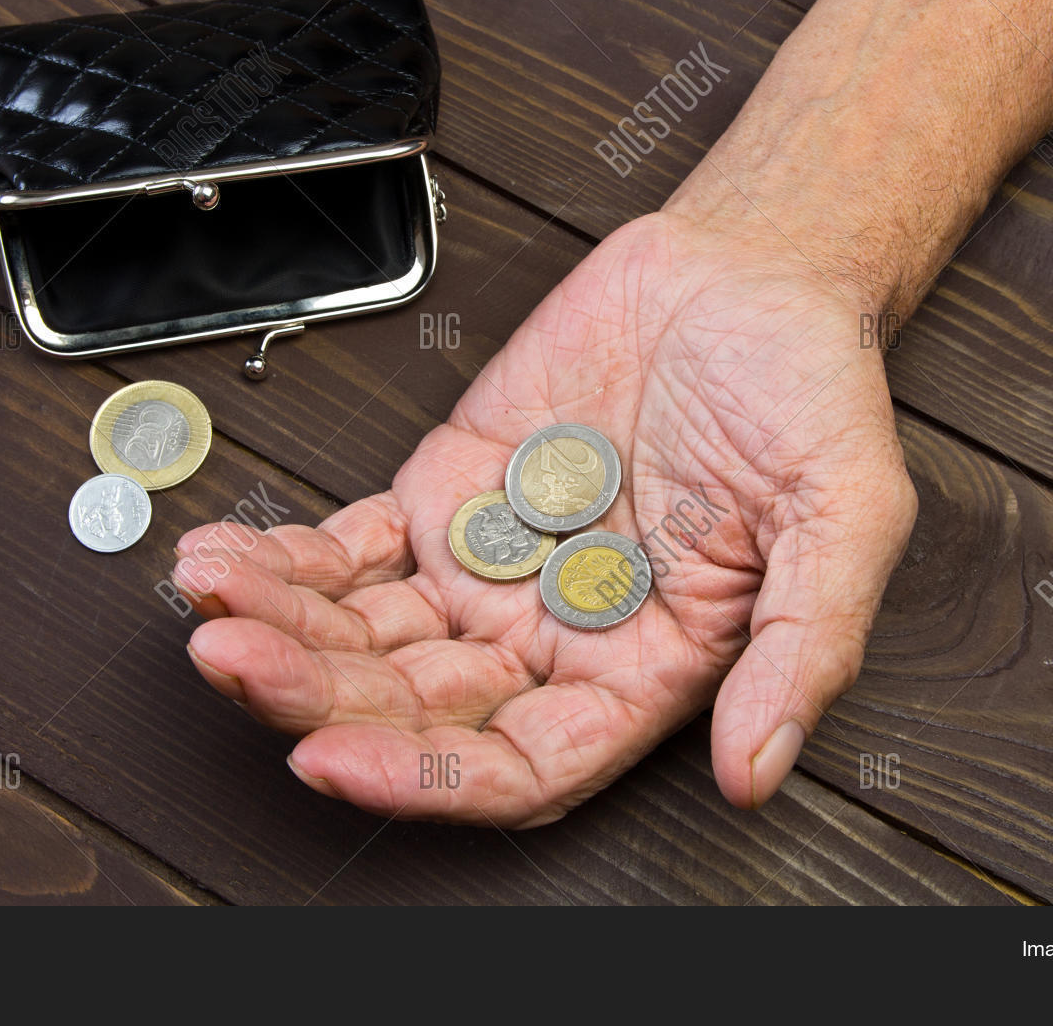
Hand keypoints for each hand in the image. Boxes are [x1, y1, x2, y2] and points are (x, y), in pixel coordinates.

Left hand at [173, 210, 916, 825]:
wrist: (746, 275)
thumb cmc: (806, 392)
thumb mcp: (843, 517)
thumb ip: (803, 646)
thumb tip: (757, 772)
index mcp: (642, 668)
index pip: (522, 763)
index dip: (426, 778)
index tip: (333, 757)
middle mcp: (555, 635)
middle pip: (417, 706)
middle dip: (317, 697)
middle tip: (234, 662)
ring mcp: (490, 568)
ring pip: (365, 636)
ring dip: (282, 630)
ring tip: (209, 602)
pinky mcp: (445, 495)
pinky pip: (350, 550)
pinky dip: (286, 560)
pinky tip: (225, 558)